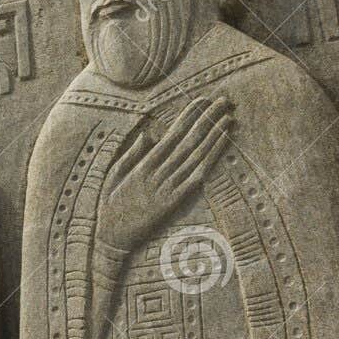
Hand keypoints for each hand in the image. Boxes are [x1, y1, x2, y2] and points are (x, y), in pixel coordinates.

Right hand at [99, 97, 232, 253]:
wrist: (113, 238)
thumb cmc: (110, 206)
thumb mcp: (113, 176)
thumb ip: (131, 155)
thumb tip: (149, 133)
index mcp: (143, 165)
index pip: (172, 134)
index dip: (189, 116)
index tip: (202, 100)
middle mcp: (159, 174)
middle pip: (189, 141)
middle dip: (208, 119)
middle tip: (223, 102)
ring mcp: (169, 188)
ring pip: (197, 157)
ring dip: (215, 137)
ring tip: (229, 119)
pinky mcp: (175, 203)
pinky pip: (197, 178)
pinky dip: (211, 162)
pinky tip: (222, 149)